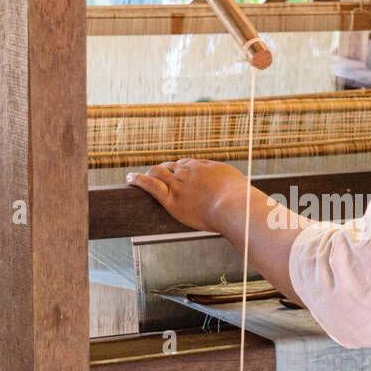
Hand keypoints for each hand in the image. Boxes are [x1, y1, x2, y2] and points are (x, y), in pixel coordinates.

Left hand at [126, 159, 247, 232]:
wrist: (233, 205)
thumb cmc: (240, 201)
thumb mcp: (239, 186)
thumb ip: (232, 187)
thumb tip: (233, 192)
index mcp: (205, 166)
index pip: (187, 164)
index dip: (180, 169)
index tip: (178, 173)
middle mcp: (189, 171)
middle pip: (171, 166)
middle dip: (164, 170)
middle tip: (159, 175)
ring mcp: (179, 183)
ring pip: (158, 172)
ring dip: (149, 173)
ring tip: (138, 177)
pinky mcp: (171, 198)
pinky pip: (149, 184)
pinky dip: (137, 180)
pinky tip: (129, 179)